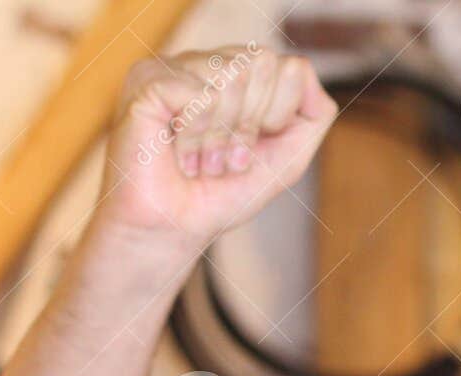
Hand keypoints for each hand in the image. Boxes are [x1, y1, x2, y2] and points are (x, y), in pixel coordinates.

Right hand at [94, 43, 337, 252]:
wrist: (175, 228)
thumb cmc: (224, 194)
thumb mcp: (288, 157)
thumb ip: (313, 114)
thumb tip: (301, 66)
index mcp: (239, 73)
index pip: (290, 67)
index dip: (278, 117)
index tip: (249, 151)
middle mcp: (207, 61)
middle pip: (262, 63)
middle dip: (251, 125)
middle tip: (224, 160)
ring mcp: (174, 66)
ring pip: (231, 74)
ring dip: (222, 136)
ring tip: (202, 161)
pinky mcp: (147, 80)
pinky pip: (198, 93)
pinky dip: (197, 136)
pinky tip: (181, 157)